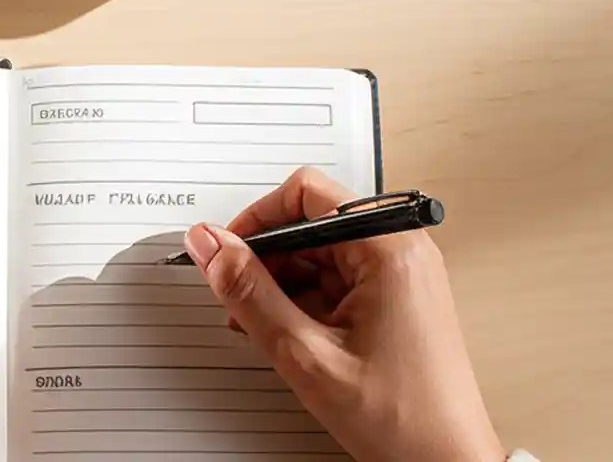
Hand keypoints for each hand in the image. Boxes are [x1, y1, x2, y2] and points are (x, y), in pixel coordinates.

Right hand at [183, 168, 504, 461]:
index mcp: (390, 249)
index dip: (256, 220)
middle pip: (310, 224)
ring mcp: (400, 275)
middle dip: (266, 260)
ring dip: (280, 285)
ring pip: (318, 255)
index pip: (306, 194)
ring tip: (262, 328)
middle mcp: (401, 250)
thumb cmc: (402, 418)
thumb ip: (249, 292)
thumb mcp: (305, 353)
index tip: (226, 252)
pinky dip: (302, 302)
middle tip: (239, 300)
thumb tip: (210, 245)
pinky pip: (335, 280)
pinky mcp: (394, 299)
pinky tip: (287, 336)